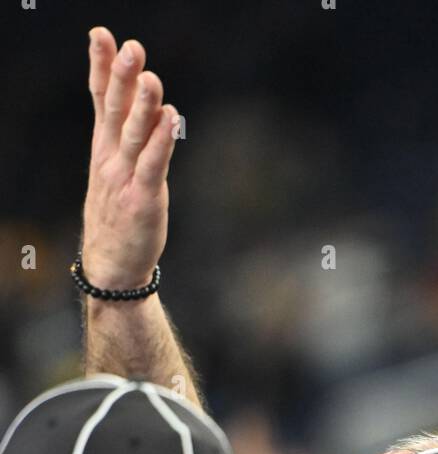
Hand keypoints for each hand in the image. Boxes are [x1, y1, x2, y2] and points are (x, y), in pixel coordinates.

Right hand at [83, 27, 179, 289]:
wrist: (113, 268)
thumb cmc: (118, 217)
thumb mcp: (114, 172)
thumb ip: (125, 138)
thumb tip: (143, 104)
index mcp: (103, 149)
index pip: (99, 99)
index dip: (100, 66)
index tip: (100, 34)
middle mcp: (111, 159)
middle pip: (115, 110)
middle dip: (122, 77)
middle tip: (131, 47)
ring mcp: (125, 179)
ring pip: (133, 136)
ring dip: (142, 106)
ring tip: (150, 78)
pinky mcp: (143, 200)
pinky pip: (153, 166)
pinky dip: (162, 142)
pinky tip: (171, 119)